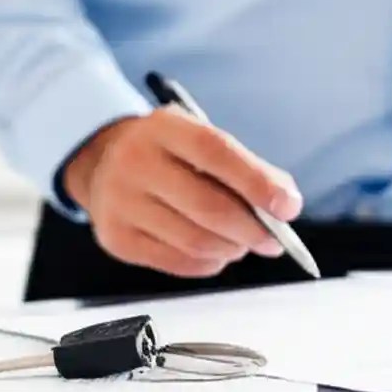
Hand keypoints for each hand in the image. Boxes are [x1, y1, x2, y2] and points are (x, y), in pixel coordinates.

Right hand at [63, 108, 303, 276]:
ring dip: (233, 248)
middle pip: (208, 207)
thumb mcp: (201, 138)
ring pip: (195, 241)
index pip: (216, 153)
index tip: (289, 207)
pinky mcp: (116, 238)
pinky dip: (209, 262)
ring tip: (244, 243)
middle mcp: (135, 163)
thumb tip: (286, 204)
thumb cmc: (169, 153)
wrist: (103, 163)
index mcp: (164, 128)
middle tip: (275, 239)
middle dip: (253, 230)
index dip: (257, 182)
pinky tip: (217, 252)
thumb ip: (246, 166)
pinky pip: (177, 263)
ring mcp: (120, 203)